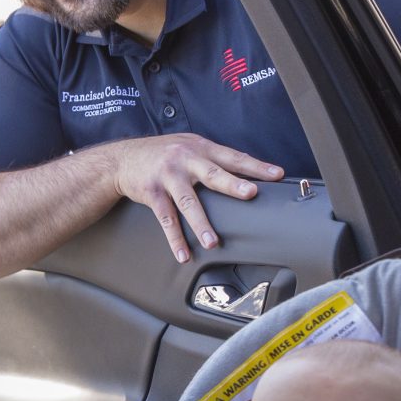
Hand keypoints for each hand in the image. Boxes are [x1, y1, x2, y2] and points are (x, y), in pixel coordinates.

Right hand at [101, 135, 282, 263]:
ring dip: (201, 224)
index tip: (277, 175)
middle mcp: (185, 159)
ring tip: (213, 242)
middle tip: (249, 194)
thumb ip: (213, 159)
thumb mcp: (189, 147)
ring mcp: (168, 176)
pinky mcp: (152, 193)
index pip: (233, 157)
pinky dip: (175, 238)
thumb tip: (246, 176)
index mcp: (201, 148)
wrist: (123, 159)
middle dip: (232, 184)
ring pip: (188, 202)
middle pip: (212, 174)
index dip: (255, 166)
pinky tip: (183, 253)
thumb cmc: (162, 154)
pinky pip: (166, 219)